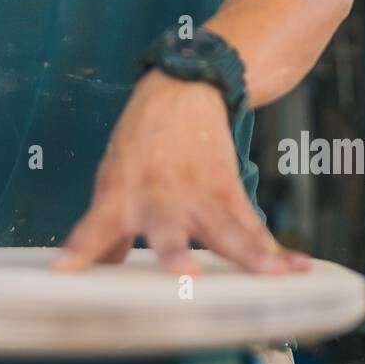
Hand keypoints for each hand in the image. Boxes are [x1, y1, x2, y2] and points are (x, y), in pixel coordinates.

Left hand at [54, 68, 310, 275]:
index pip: (94, 226)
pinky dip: (277, 250)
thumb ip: (107, 228)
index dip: (81, 249)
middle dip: (174, 250)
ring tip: (270, 275)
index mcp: (120, 194)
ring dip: (248, 254)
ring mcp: (198, 194)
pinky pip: (253, 226)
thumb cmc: (142, 140)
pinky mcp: (228, 190)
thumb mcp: (114, 176)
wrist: (184, 88)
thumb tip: (99, 269)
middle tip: (184, 270)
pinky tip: (298, 270)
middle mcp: (159, 197)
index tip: (66, 270)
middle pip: (166, 227)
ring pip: (224, 229)